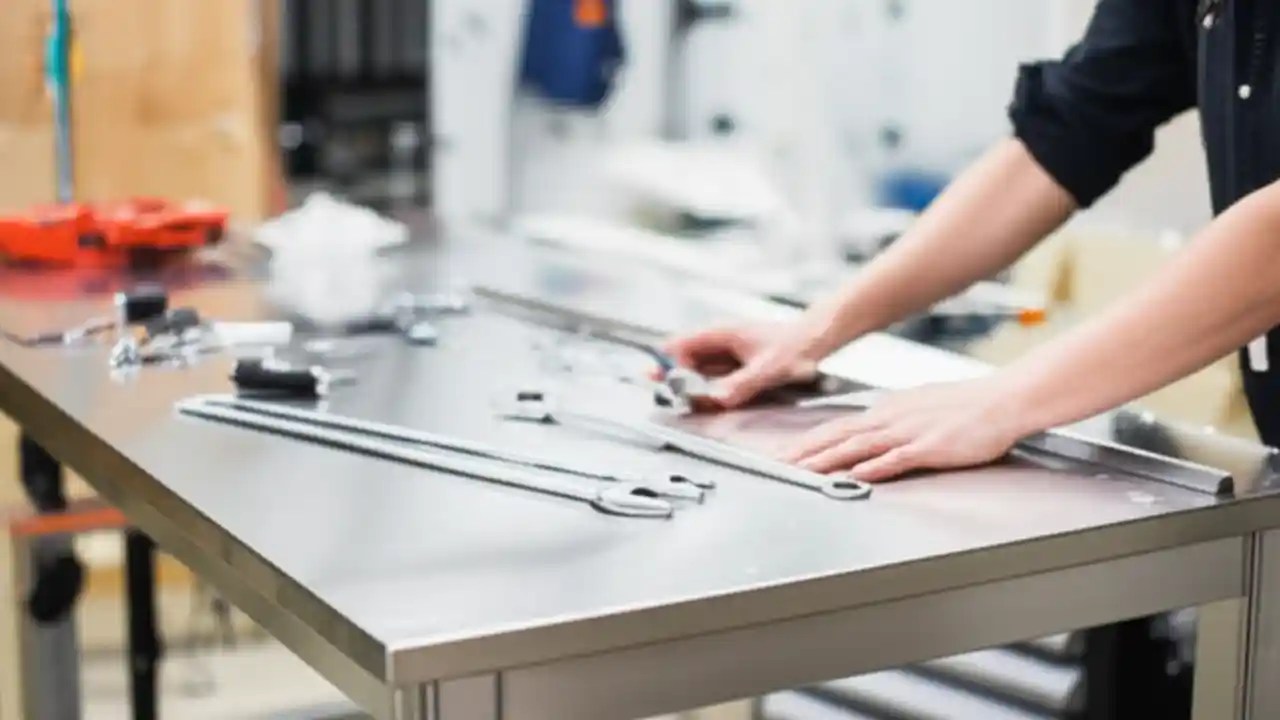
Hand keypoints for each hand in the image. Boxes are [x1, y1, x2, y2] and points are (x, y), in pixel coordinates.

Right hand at [661, 321, 829, 408]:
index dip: (668, 362)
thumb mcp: (769, 368)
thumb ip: (743, 383)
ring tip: (685, 400)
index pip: (681, 344)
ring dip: (689, 384)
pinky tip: (708, 399)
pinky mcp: (734, 364)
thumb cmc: (795, 345)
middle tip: (664, 394)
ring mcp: (725, 352)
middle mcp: (718, 340)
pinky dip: (706, 387)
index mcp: (721, 332)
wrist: (816, 338)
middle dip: (673, 375)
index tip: (666, 381)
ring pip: (696, 368)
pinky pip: (712, 376)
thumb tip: (718, 398)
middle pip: (683, 357)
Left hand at [780, 378, 1032, 481]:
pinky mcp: (929, 447)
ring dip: (825, 460)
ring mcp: (908, 432)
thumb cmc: (967, 406)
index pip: (838, 427)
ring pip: (857, 447)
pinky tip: (853, 475)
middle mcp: (890, 418)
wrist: (1002, 399)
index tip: (784, 452)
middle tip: (775, 464)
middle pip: (837, 436)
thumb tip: (872, 434)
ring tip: (799, 472)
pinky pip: (895, 459)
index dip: (808, 441)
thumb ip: (894, 422)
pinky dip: (871, 467)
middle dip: (803, 452)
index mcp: (887, 410)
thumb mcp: (920, 408)